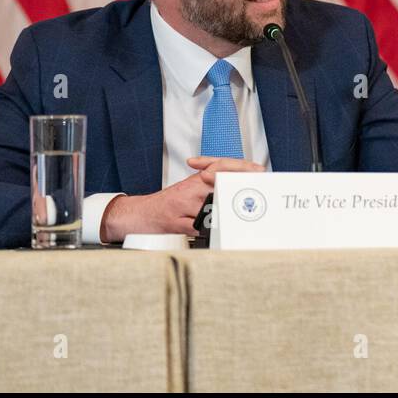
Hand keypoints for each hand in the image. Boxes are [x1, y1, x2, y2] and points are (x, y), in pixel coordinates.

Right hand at [99, 157, 264, 242]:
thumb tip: (241, 192)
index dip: (241, 167)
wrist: (139, 214)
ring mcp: (182, 204)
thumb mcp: (189, 190)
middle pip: (219, 180)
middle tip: (258, 187)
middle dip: (240, 184)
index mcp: (196, 180)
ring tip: (240, 211)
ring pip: (209, 203)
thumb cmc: (167, 205)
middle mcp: (190, 188)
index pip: (221, 166)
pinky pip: (194, 226)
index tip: (259, 171)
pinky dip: (205, 229)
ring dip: (225, 208)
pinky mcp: (174, 221)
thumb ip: (212, 188)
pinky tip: (214, 230)